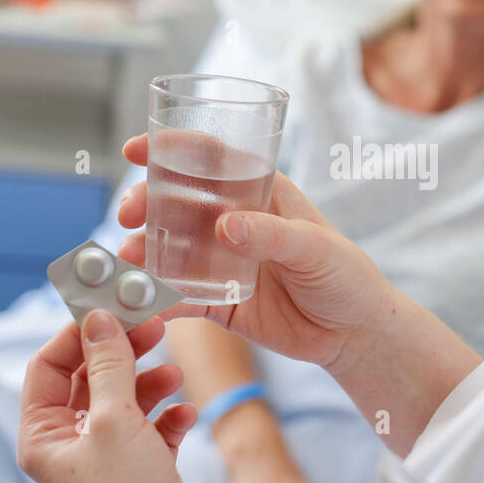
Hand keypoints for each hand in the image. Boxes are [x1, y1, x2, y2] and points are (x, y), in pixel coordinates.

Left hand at [18, 309, 248, 482]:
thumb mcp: (114, 418)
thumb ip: (107, 364)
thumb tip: (97, 318)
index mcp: (43, 438)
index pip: (47, 368)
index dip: (75, 335)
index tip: (106, 306)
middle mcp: (70, 446)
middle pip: (89, 379)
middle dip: (121, 353)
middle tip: (149, 323)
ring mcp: (107, 457)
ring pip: (125, 399)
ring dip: (150, 382)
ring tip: (174, 373)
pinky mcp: (142, 467)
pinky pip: (153, 426)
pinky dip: (170, 415)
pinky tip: (185, 413)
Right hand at [116, 133, 396, 374]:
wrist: (354, 334)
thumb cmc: (346, 277)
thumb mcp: (316, 248)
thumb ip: (272, 235)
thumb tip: (226, 226)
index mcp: (260, 194)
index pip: (211, 160)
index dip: (172, 148)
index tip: (136, 150)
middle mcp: (235, 223)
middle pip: (179, 203)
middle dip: (146, 203)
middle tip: (128, 215)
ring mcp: (223, 262)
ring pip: (172, 250)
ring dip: (144, 251)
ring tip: (128, 259)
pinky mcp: (219, 301)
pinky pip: (180, 297)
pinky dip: (158, 299)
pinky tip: (142, 302)